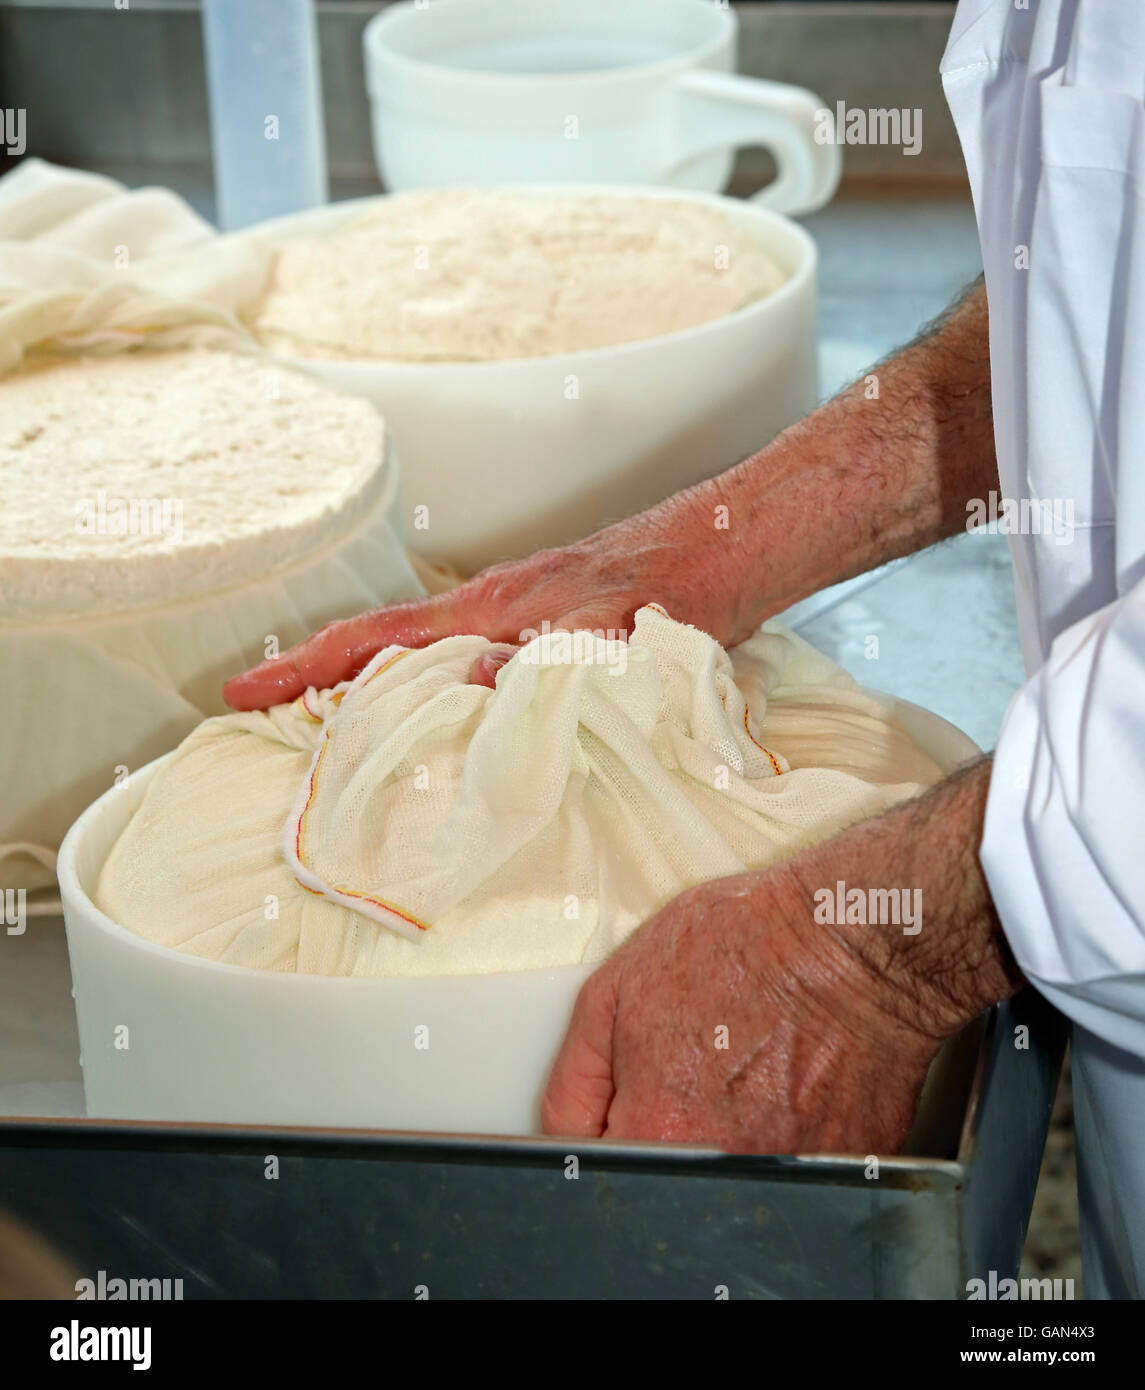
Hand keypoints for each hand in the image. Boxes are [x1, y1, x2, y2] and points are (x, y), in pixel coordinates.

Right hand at [223, 482, 759, 708]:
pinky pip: (463, 646)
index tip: (240, 692)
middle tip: (261, 712)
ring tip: (326, 719)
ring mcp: (520, 603)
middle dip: (316, 673)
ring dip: (369, 676)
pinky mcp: (549, 610)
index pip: (378, 638)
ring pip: (422, 643)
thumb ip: (544, 659)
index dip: (307, 669)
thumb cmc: (683, 583)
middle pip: (383, 637)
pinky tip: (434, 701)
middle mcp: (496, 601)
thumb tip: (466, 685)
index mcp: (496, 606)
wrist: (736, 538)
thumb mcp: (615, 632)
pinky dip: (426, 674)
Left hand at [541, 760, 1022, 1151]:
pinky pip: (791, 1161)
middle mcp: (724, 1164)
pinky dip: (782, 1123)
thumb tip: (561, 1128)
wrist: (854, 939)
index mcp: (660, 1128)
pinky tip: (787, 1074)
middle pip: (668, 1173)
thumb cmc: (750, 945)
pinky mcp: (840, 1159)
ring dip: (726, 1126)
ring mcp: (788, 1169)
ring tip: (744, 1063)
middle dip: (665, 1127)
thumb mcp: (619, 987)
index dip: (607, 1128)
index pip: (603, 1170)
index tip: (624, 1099)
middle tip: (692, 1066)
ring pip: (728, 1169)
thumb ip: (575, 1075)